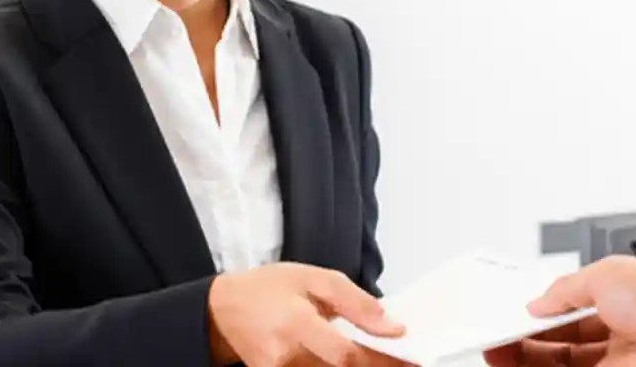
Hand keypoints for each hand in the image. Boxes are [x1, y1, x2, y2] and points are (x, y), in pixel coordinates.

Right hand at [207, 262, 405, 366]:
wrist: (222, 311)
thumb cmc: (267, 289)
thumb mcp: (312, 278)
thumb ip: (355, 301)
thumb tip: (392, 326)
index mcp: (297, 323)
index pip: (347, 354)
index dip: (383, 362)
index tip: (412, 362)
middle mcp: (287, 356)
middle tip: (405, 363)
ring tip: (378, 358)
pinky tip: (350, 361)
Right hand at [484, 256, 635, 366]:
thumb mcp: (606, 274)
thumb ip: (567, 288)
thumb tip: (538, 303)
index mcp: (623, 311)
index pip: (572, 320)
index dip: (542, 319)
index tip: (516, 318)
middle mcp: (619, 345)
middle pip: (560, 349)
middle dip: (525, 341)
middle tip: (497, 336)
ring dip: (521, 360)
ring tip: (495, 350)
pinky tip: (512, 363)